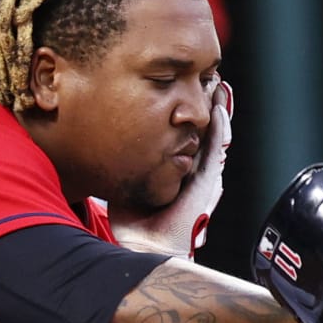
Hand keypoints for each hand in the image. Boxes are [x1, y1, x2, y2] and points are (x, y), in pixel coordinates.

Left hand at [110, 81, 232, 258]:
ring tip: (217, 84)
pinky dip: (220, 128)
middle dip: (208, 103)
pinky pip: (216, 149)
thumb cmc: (134, 222)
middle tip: (208, 76)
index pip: (186, 133)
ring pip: (215, 135)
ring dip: (219, 109)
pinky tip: (219, 107)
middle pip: (204, 129)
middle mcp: (193, 170)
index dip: (188, 110)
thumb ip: (123, 163)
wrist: (146, 246)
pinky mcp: (207, 182)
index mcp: (177, 170)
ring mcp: (202, 176)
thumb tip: (102, 142)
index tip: (185, 86)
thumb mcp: (127, 181)